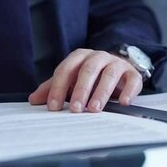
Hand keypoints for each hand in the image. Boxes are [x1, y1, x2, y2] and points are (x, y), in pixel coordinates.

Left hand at [28, 49, 142, 112]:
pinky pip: (132, 80)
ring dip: (102, 92)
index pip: (66, 69)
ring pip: (110, 74)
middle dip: (81, 90)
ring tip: (95, 109)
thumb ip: (53, 88)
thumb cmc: (91, 77)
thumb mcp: (71, 80)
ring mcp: (117, 64)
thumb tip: (33, 99)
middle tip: (76, 109)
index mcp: (80, 57)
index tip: (54, 106)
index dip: (58, 88)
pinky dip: (128, 91)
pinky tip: (122, 103)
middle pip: (88, 70)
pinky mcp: (132, 73)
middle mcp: (98, 57)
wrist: (118, 69)